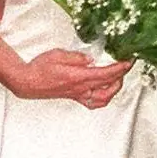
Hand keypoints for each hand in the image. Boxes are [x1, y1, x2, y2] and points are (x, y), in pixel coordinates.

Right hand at [13, 48, 130, 107]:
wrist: (28, 82)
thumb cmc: (40, 68)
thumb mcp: (58, 54)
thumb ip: (77, 57)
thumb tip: (91, 59)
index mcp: (78, 77)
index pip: (106, 74)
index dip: (120, 67)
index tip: (128, 61)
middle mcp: (80, 89)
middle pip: (108, 86)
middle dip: (121, 76)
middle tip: (125, 66)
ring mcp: (78, 95)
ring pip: (104, 98)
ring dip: (114, 89)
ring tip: (118, 78)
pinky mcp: (75, 97)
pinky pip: (93, 103)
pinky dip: (103, 98)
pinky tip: (105, 91)